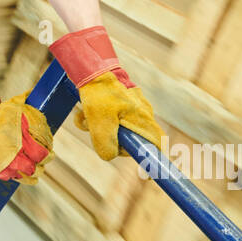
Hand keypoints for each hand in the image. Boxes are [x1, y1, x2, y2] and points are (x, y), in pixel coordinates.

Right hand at [0, 85, 52, 183]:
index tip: (48, 153)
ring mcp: (8, 162)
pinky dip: (15, 175)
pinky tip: (18, 171)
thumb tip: (39, 104)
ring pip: (25, 176)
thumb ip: (31, 112)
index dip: (46, 154)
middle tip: (40, 162)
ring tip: (32, 171)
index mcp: (25, 139)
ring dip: (30, 174)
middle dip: (39, 165)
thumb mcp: (17, 109)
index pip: (42, 154)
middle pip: (35, 167)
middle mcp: (18, 153)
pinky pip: (10, 177)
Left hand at [50, 26, 164, 160]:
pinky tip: (84, 112)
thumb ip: (106, 144)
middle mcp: (142, 114)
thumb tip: (110, 155)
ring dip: (98, 128)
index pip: (158, 145)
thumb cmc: (100, 92)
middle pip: (130, 141)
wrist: (91, 65)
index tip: (147, 175)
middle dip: (110, 141)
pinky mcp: (121, 102)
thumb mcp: (99, 122)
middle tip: (95, 131)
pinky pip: (110, 118)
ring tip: (85, 117)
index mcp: (143, 119)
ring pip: (116, 130)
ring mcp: (132, 108)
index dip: (155, 162)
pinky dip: (96, 119)